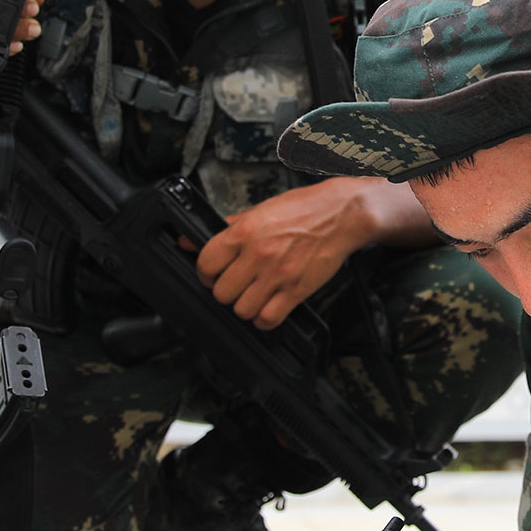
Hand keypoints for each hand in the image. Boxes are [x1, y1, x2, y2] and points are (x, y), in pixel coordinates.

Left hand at [197, 180, 371, 328]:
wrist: (341, 214)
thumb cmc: (303, 210)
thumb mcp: (258, 211)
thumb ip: (224, 228)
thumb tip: (189, 241)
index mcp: (244, 232)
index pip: (205, 265)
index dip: (206, 274)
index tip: (214, 274)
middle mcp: (257, 254)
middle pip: (221, 293)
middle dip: (226, 291)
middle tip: (236, 285)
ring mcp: (277, 274)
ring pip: (242, 310)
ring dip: (245, 306)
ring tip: (254, 296)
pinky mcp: (296, 290)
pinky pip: (268, 319)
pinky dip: (264, 319)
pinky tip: (269, 307)